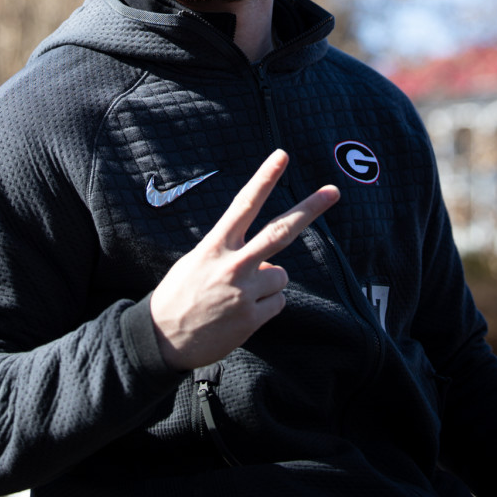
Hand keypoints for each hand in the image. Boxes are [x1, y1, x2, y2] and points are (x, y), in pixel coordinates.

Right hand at [149, 149, 339, 370]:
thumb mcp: (197, 261)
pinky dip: (265, 306)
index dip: (264, 178)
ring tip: (238, 295)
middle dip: (309, 210)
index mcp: (215, 245)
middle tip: (334, 191)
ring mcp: (243, 292)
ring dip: (267, 284)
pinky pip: (277, 303)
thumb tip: (266, 260)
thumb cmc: (180, 294)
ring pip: (280, 276)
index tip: (282, 156)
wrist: (162, 340)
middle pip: (279, 232)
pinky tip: (241, 314)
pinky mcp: (251, 319)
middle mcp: (232, 265)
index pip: (244, 205)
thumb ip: (231, 254)